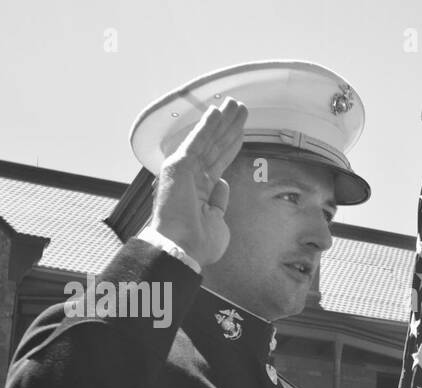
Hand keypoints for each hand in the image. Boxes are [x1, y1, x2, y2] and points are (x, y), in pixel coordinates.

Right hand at [146, 97, 247, 266]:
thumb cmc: (198, 243)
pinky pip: (196, 141)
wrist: (182, 249)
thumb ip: (219, 201)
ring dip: (222, 121)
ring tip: (235, 104)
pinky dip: (206, 126)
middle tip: (241, 109)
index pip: (219, 161)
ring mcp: (185, 169)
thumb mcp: (217, 221)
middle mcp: (191, 176)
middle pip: (215, 146)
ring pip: (208, 140)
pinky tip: (216, 111)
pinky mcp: (179, 165)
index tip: (241, 131)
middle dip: (230, 128)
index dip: (231, 145)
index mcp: (200, 190)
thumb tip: (222, 184)